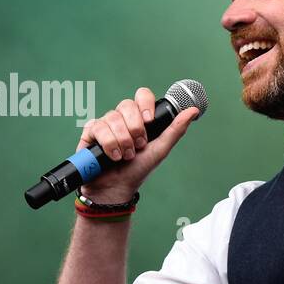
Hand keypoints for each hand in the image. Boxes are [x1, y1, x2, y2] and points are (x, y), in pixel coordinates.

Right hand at [78, 87, 200, 202]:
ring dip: (123, 141)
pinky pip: (98, 127)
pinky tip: (112, 156)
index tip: (149, 120)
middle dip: (135, 128)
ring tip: (125, 156)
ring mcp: (106, 124)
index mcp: (140, 118)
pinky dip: (108, 144)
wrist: (117, 188)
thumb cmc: (139, 169)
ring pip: (112, 118)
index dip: (145, 104)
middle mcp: (122, 118)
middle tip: (139, 145)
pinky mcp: (90, 132)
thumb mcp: (161, 149)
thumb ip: (175, 129)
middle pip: (126, 105)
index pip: (142, 95)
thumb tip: (193, 110)